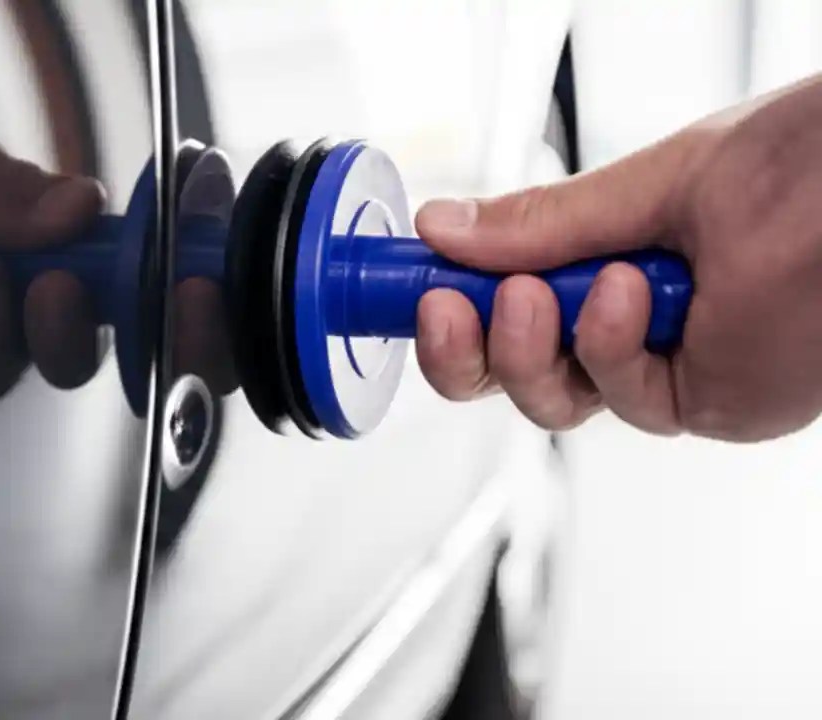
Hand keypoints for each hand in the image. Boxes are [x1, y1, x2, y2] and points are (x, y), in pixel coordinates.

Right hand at [414, 74, 821, 441]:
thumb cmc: (803, 165)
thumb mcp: (645, 185)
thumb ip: (540, 222)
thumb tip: (443, 230)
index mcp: (614, 269)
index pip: (508, 311)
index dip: (452, 310)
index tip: (408, 287)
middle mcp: (637, 330)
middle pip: (514, 377)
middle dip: (466, 347)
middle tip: (441, 304)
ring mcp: (673, 373)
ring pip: (556, 402)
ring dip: (535, 346)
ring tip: (544, 291)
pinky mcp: (710, 404)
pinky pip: (623, 403)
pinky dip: (609, 347)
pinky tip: (631, 294)